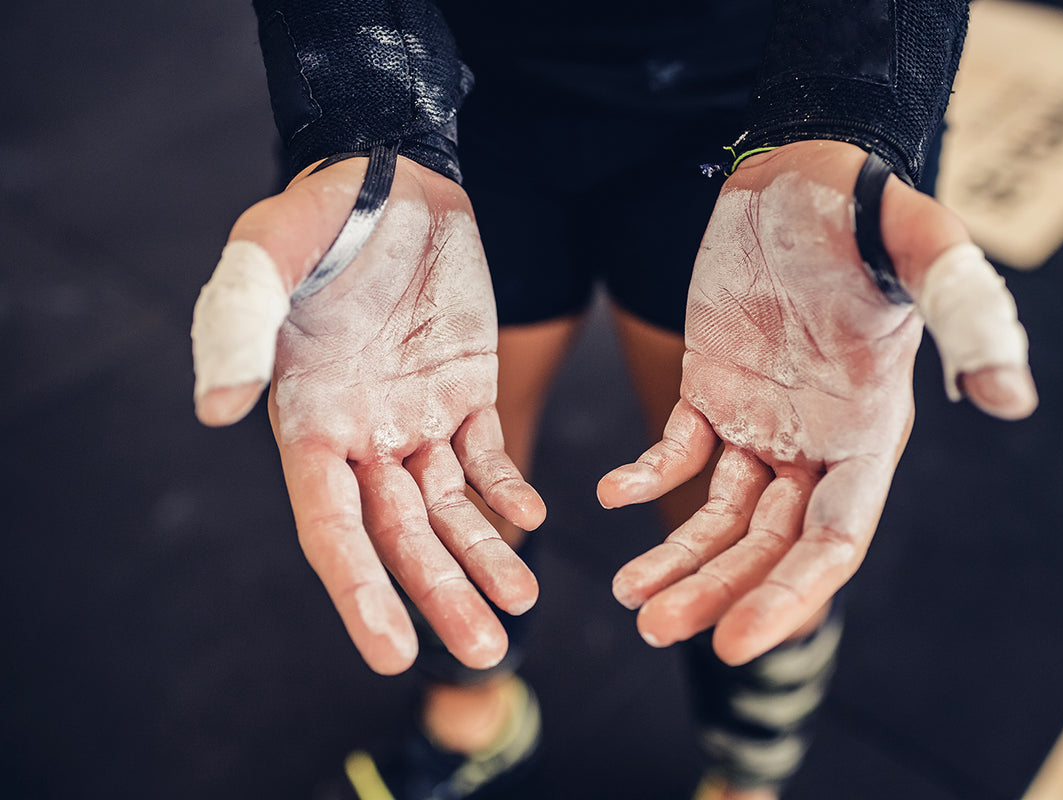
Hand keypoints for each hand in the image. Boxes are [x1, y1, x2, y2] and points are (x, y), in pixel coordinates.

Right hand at [192, 157, 543, 673]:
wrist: (397, 173)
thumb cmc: (325, 209)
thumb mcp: (271, 247)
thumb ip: (239, 320)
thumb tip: (218, 410)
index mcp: (307, 419)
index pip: (330, 526)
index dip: (359, 591)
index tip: (394, 654)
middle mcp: (361, 434)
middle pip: (401, 536)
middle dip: (440, 595)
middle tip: (486, 649)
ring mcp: (415, 417)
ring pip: (450, 510)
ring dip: (484, 558)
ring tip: (522, 605)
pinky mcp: (465, 392)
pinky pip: (488, 457)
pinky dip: (508, 492)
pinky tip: (533, 521)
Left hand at [598, 140, 1034, 665]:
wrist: (800, 168)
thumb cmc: (862, 207)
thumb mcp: (919, 248)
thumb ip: (968, 316)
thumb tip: (1011, 400)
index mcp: (868, 433)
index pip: (832, 540)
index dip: (787, 596)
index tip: (732, 643)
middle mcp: (818, 443)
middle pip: (768, 546)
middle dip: (716, 592)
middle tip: (652, 629)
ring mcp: (765, 422)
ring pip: (721, 515)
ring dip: (676, 558)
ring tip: (625, 596)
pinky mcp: (715, 390)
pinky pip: (680, 450)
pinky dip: (648, 476)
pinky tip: (611, 493)